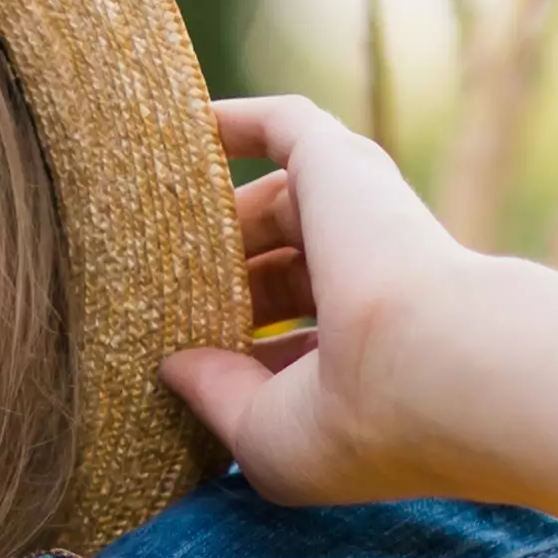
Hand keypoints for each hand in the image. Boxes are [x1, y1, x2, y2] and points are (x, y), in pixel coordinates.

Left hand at [146, 90, 478, 508]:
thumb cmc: (354, 425)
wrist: (429, 369)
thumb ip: (215, 396)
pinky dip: (230, 123)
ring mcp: (356, 220)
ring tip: (128, 209)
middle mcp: (363, 282)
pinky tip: (172, 128)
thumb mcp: (264, 434)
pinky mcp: (340, 164)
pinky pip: (280, 125)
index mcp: (353, 354)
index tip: (158, 350)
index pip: (277, 338)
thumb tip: (171, 365)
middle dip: (206, 274)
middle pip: (266, 265)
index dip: (221, 342)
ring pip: (269, 197)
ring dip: (206, 204)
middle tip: (128, 281)